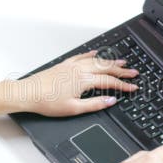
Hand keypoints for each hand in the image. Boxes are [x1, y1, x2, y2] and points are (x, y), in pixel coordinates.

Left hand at [13, 50, 138, 115]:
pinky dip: (91, 54)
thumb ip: (94, 104)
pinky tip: (96, 53)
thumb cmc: (47, 102)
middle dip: (121, 71)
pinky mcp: (64, 65)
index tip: (133, 87)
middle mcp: (79, 70)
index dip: (123, 85)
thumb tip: (110, 101)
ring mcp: (71, 66)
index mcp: (83, 80)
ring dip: (110, 61)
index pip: (109, 82)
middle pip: (105, 69)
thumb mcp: (73, 109)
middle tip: (133, 72)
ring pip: (95, 61)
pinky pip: (82, 56)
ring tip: (121, 62)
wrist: (28, 93)